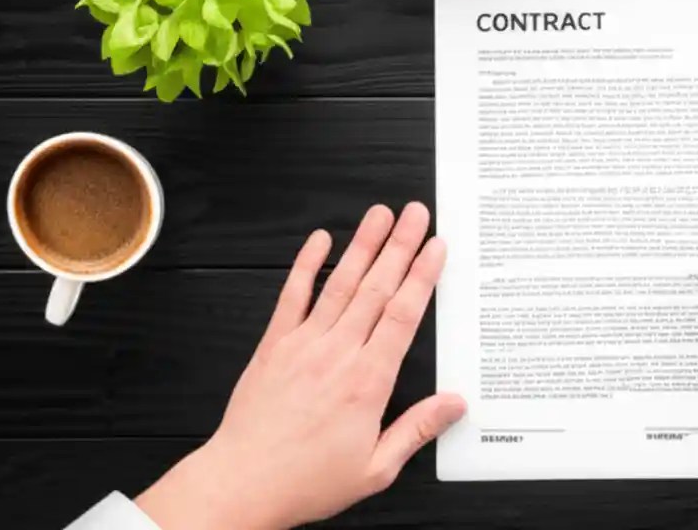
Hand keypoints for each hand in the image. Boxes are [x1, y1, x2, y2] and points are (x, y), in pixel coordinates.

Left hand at [135, 203, 465, 529]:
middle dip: (400, 246)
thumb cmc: (305, 479)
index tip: (436, 247)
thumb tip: (454, 404)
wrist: (242, 483)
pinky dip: (306, 265)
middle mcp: (337, 355)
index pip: (403, 316)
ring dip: (363, 246)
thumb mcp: (376, 468)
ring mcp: (303, 345)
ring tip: (378, 215)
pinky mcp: (274, 346)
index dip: (422, 276)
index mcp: (368, 382)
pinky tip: (318, 240)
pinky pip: (292, 297)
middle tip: (416, 213)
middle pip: (377, 289)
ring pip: (340, 284)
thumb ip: (417, 429)